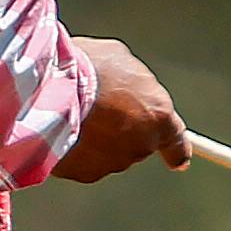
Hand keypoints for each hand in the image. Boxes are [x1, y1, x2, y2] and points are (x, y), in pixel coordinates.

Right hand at [54, 38, 188, 184]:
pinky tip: (61, 128)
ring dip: (96, 138)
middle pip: (136, 144)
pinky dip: (74, 149)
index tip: (178, 161)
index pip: (177, 143)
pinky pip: (82, 160)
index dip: (176, 151)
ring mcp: (113, 162)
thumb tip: (127, 86)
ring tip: (75, 114)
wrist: (51, 89)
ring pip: (107, 153)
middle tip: (99, 108)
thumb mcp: (120, 59)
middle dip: (121, 130)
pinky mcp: (85, 171)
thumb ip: (132, 81)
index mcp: (158, 116)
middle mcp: (141, 145)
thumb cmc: (89, 66)